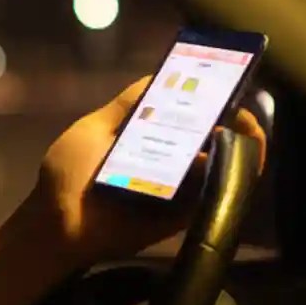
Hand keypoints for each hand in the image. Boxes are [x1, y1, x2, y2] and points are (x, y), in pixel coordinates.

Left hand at [25, 77, 267, 267]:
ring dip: (242, 146)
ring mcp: (179, 189)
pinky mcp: (182, 216)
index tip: (230, 84)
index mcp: (149, 137)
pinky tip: (235, 160)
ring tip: (247, 130)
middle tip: (244, 112)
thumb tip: (161, 78)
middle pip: (215, 137)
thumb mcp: (94, 130)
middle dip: (236, 119)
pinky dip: (231, 180)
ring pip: (224, 165)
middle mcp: (170, 161)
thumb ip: (125, 108)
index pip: (190, 113)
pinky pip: (214, 198)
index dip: (212, 98)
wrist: (58, 226)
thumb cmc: (69, 176)